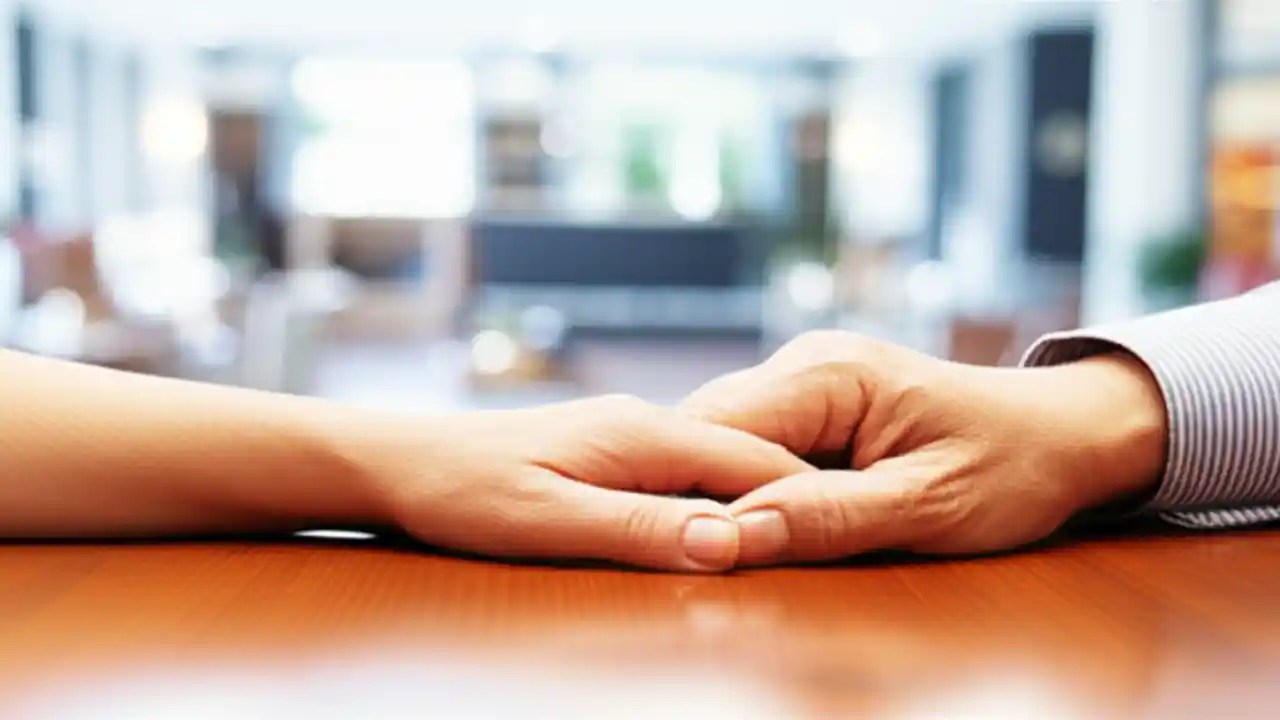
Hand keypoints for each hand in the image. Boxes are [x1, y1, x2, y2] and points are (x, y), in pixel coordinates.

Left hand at [340, 395, 810, 571]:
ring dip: (758, 500)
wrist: (401, 463)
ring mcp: (626, 433)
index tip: (858, 529)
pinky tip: (726, 523)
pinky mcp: (608, 450)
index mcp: (642, 434)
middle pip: (745, 459)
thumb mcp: (549, 523)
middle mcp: (643, 423)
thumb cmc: (465, 494)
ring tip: (805, 533)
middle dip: (797, 496)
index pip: (752, 464)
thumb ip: (638, 529)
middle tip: (851, 535)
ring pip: (717, 464)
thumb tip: (723, 544)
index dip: (805, 500)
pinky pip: (685, 472)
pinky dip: (717, 498)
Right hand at [681, 331, 1166, 564]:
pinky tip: (767, 520)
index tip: (691, 548)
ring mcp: (803, 380)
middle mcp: (802, 362)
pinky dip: (749, 485)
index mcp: (826, 372)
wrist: (1064, 433)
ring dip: (724, 490)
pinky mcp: (810, 406)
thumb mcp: (930, 505)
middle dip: (699, 490)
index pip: (713, 425)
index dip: (690, 487)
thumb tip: (734, 536)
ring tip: (739, 541)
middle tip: (709, 554)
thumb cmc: (1014, 464)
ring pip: (721, 438)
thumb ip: (831, 518)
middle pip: (703, 428)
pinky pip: (753, 444)